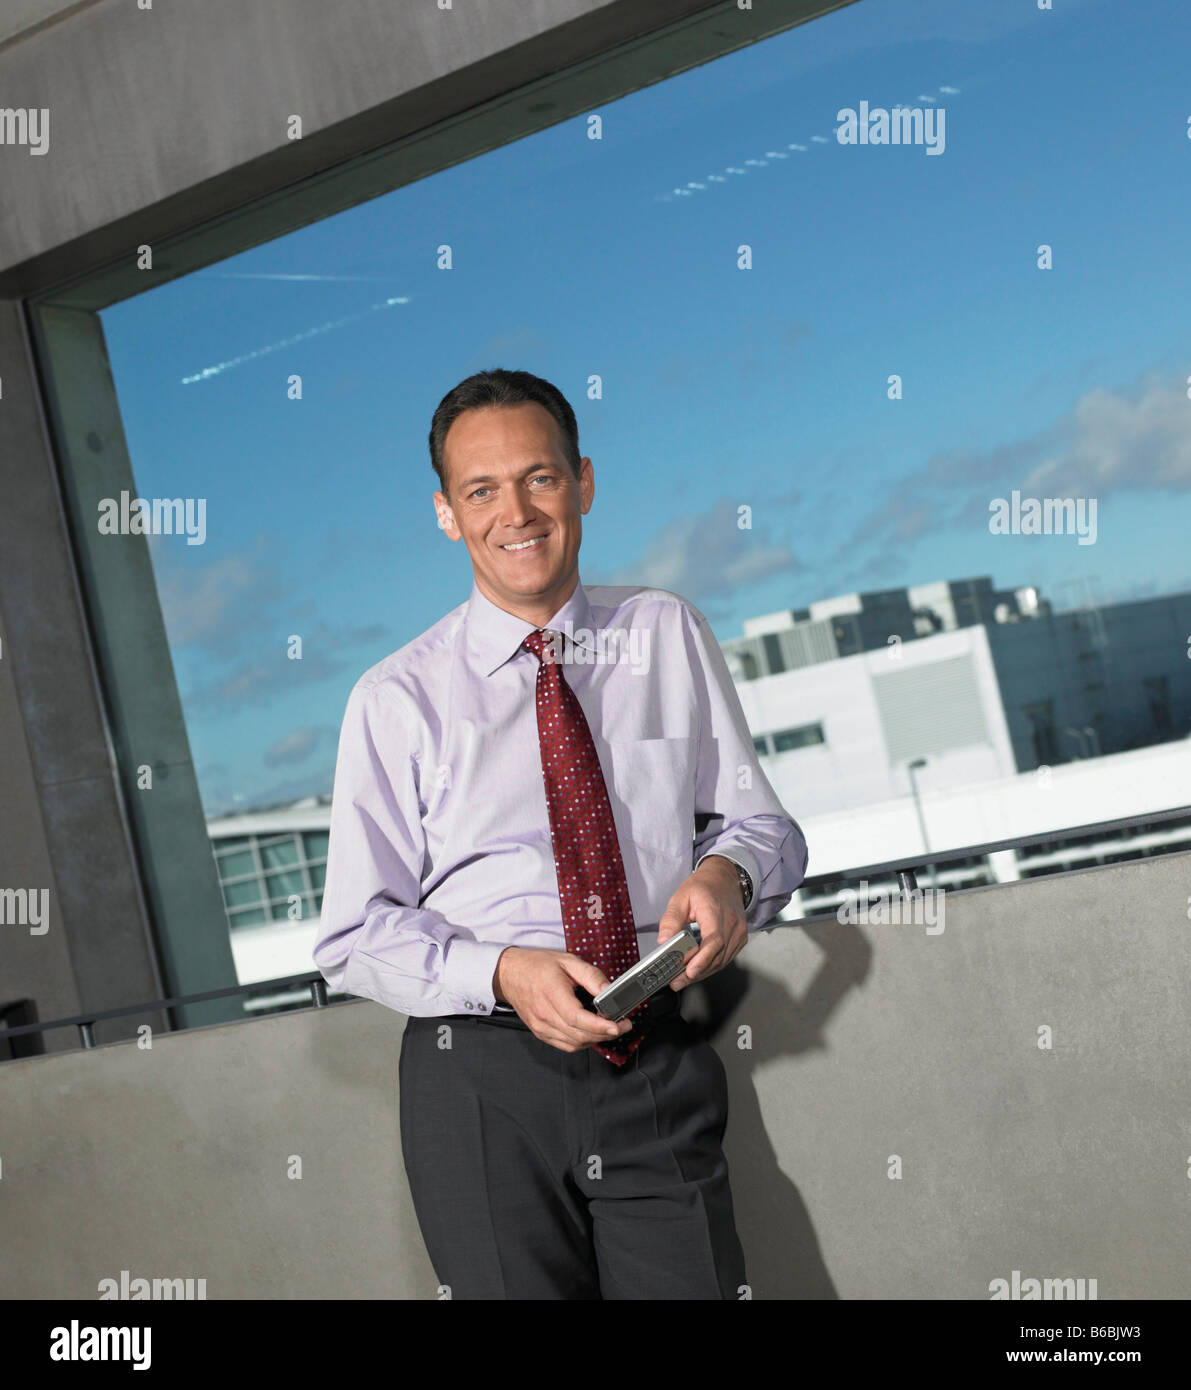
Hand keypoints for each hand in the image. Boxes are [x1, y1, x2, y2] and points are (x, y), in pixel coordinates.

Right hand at [492, 947, 633, 1052]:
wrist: (509, 974)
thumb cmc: (537, 966)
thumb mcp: (568, 961)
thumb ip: (591, 976)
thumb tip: (609, 991)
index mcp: (551, 993)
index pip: (577, 1018)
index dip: (600, 1026)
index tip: (617, 1026)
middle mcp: (544, 1014)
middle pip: (579, 1034)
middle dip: (605, 1033)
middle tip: (622, 1025)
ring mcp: (541, 1026)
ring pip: (574, 1043)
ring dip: (595, 1039)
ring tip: (609, 1028)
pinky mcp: (540, 1033)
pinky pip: (565, 1045)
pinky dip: (582, 1042)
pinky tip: (590, 1032)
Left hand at [657, 856, 748, 990]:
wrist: (724, 879)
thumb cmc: (704, 887)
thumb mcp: (680, 898)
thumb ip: (670, 920)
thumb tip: (664, 941)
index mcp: (716, 911)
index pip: (714, 940)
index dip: (702, 959)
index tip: (689, 971)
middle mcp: (732, 923)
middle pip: (717, 955)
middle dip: (696, 972)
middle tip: (677, 981)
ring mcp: (739, 932)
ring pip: (722, 961)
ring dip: (703, 972)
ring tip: (682, 979)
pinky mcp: (740, 939)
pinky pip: (726, 958)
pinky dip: (712, 966)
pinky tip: (697, 969)